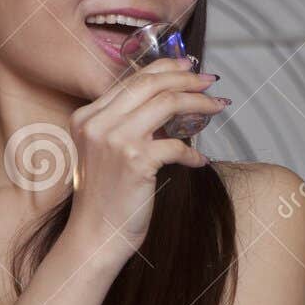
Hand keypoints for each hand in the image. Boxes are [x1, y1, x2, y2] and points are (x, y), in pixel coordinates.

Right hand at [65, 57, 225, 261]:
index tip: (188, 67)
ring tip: (217, 106)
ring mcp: (114, 140)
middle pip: (151, 83)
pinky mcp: (135, 161)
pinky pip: (177, 145)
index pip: (132, 79)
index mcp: (87, 116)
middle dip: (186, 78)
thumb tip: (170, 101)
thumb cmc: (106, 198)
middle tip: (210, 81)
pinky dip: (193, 152)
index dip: (165, 67)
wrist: (95, 237)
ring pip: (167, 103)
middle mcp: (97, 123)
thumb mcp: (106, 151)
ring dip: (198, 102)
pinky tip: (200, 160)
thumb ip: (126, 124)